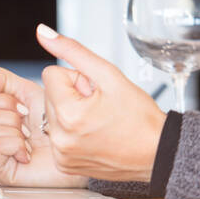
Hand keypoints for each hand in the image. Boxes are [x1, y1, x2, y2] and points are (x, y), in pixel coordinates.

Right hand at [0, 66, 90, 187]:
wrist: (75, 146)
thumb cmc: (56, 125)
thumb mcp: (30, 93)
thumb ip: (4, 81)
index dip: (2, 99)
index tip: (21, 106)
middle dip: (8, 115)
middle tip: (25, 124)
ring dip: (13, 131)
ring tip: (27, 139)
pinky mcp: (1, 172)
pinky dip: (15, 145)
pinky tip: (27, 152)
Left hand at [36, 23, 167, 183]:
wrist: (156, 152)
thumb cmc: (139, 117)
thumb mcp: (109, 74)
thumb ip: (73, 50)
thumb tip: (43, 33)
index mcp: (68, 114)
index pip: (51, 74)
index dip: (77, 78)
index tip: (95, 92)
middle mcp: (60, 139)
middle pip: (50, 94)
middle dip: (73, 95)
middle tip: (100, 107)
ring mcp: (61, 155)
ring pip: (52, 115)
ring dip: (72, 113)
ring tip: (99, 121)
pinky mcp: (65, 165)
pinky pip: (57, 135)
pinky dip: (72, 132)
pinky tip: (94, 135)